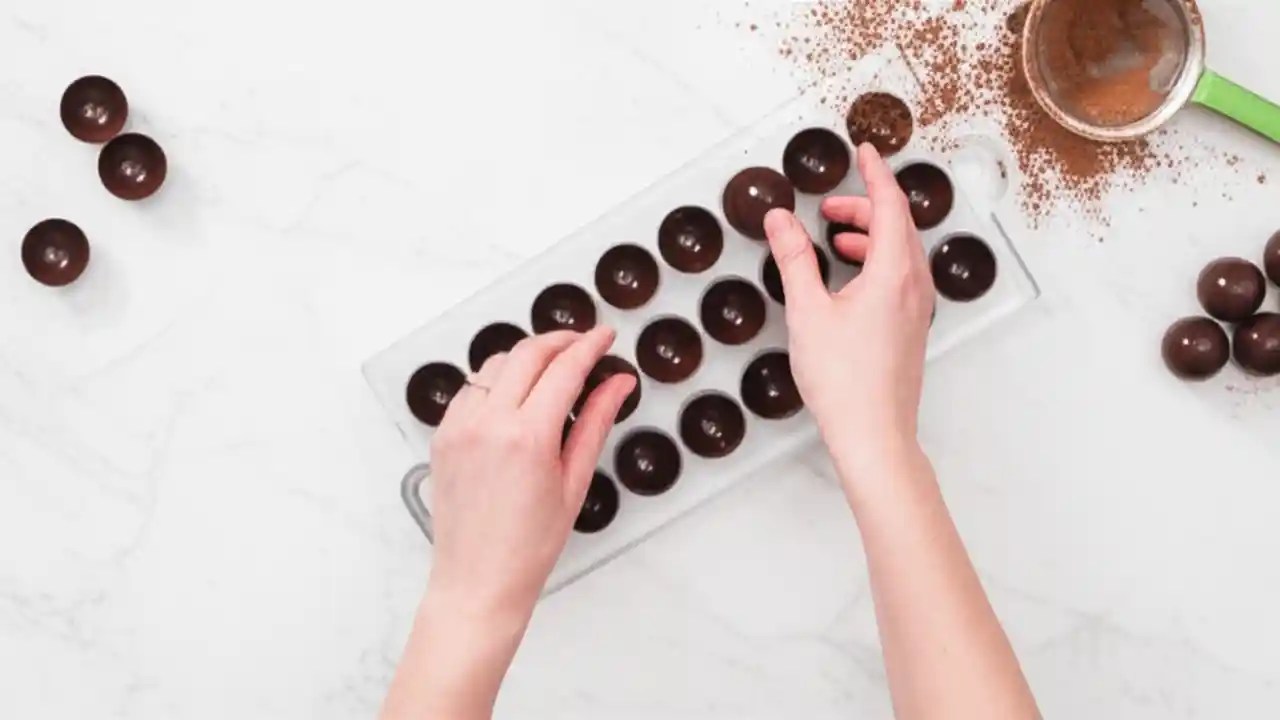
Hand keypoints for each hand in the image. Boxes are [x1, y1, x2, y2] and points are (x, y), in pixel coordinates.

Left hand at [427, 326, 635, 615]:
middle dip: (560, 340)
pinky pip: (470, 388)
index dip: (589, 345)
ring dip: (527, 357)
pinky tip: (516, 395)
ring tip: (552, 370)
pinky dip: (495, 380)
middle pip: (528, 353)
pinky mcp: (442, 436)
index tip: (605, 336)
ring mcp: (459, 427)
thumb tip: (618, 383)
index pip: (565, 369)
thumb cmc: (530, 545)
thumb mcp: (574, 482)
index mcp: (528, 436)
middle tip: (583, 343)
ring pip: (495, 364)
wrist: (478, 580)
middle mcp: (488, 423)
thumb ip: (595, 423)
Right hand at [763, 143, 934, 477]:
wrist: (874, 434)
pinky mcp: (911, 327)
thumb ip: (794, 260)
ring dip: (872, 234)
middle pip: (899, 226)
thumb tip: (781, 220)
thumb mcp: (807, 312)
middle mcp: (914, 287)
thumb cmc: (844, 381)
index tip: (864, 152)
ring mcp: (917, 309)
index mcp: (894, 274)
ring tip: (836, 238)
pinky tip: (851, 276)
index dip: (876, 174)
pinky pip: (901, 275)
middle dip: (866, 205)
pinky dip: (878, 260)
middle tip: (831, 204)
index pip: (890, 206)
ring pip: (902, 251)